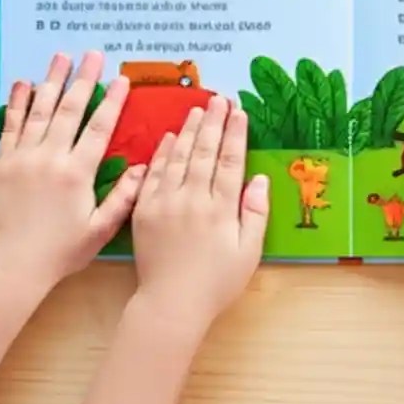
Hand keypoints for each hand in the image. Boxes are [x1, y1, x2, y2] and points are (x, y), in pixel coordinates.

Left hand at [0, 51, 145, 287]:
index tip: (122, 80)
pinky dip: (18, 103)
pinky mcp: (3, 162)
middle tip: (93, 54)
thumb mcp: (101, 229)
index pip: (99, 128)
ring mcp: (24, 157)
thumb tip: (145, 168)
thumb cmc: (63, 250)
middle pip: (69, 109)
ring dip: (51, 81)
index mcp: (78, 173)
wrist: (15, 263)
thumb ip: (123, 197)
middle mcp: (51, 158)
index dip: (112, 101)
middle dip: (83, 79)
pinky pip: (11, 126)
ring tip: (61, 57)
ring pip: (40, 110)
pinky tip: (24, 83)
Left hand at [129, 96, 269, 335]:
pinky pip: (153, 173)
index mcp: (220, 209)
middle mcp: (192, 200)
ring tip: (198, 109)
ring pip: (179, 157)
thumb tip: (258, 179)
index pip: (230, 161)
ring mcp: (165, 203)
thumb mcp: (248, 253)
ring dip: (190, 131)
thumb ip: (255, 214)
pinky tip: (170, 137)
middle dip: (215, 123)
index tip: (240, 112)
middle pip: (205, 152)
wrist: (170, 304)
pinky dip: (162, 152)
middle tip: (220, 100)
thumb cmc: (215, 284)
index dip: (236, 134)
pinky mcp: (144, 210)